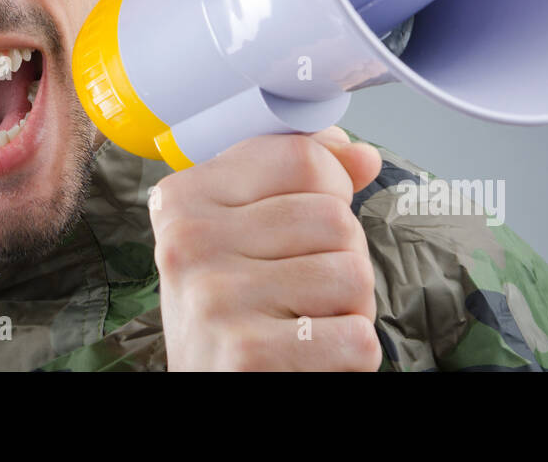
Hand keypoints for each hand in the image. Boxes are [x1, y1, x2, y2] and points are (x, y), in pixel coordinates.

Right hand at [151, 126, 383, 370]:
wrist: (207, 390)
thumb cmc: (229, 312)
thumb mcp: (241, 234)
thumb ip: (299, 182)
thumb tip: (362, 156)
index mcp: (184, 198)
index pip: (301, 157)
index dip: (332, 188)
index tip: (306, 225)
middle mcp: (190, 242)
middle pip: (335, 218)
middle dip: (343, 258)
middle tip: (303, 292)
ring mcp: (216, 299)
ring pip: (353, 274)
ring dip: (351, 308)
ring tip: (307, 323)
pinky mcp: (248, 355)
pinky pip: (357, 338)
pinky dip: (351, 355)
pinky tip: (310, 357)